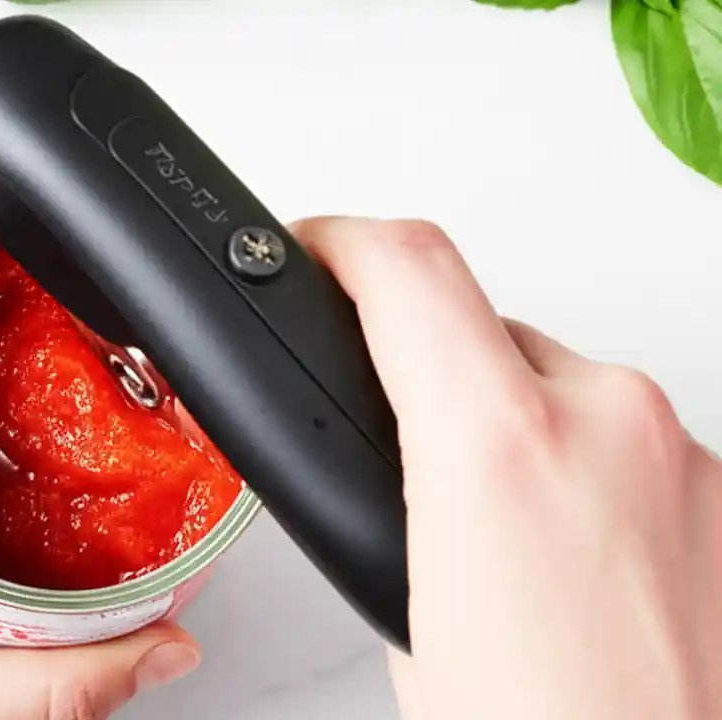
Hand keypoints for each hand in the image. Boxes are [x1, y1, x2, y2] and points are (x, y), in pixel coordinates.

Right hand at [293, 218, 721, 719]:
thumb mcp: (414, 612)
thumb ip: (407, 496)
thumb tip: (409, 461)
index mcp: (501, 447)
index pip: (410, 268)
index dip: (345, 242)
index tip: (322, 249)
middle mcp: (610, 424)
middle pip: (486, 326)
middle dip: (429, 364)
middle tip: (402, 442)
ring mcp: (686, 455)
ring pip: (560, 383)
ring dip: (513, 423)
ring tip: (499, 539)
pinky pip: (627, 438)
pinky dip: (584, 469)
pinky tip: (572, 562)